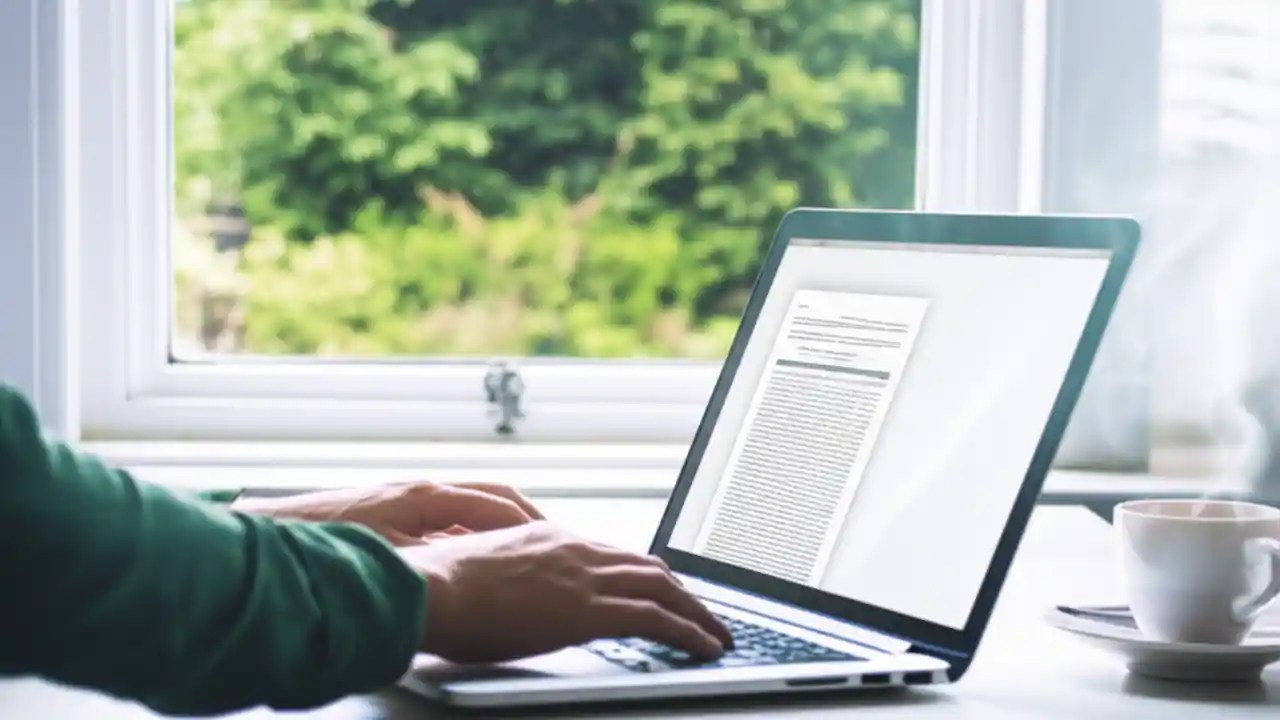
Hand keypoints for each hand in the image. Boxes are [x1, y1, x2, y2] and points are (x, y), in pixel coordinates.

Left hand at [231, 481, 542, 545]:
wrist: (265, 536)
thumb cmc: (322, 546)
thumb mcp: (390, 560)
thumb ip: (438, 561)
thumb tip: (477, 569)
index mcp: (427, 496)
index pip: (497, 507)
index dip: (531, 528)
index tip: (558, 543)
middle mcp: (419, 490)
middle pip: (490, 495)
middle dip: (526, 517)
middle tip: (555, 538)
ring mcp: (403, 498)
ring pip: (468, 505)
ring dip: (498, 524)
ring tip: (522, 546)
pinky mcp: (386, 510)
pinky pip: (445, 516)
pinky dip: (470, 530)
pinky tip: (470, 553)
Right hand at [400, 521, 733, 662]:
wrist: (429, 588)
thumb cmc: (439, 590)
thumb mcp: (480, 573)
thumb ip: (507, 579)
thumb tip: (505, 596)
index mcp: (549, 537)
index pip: (614, 552)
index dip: (644, 572)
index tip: (663, 585)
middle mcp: (575, 548)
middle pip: (647, 566)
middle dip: (681, 591)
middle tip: (703, 612)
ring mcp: (585, 577)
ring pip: (662, 588)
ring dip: (696, 612)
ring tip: (716, 632)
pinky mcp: (590, 610)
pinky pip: (656, 619)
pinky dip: (688, 632)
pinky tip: (704, 646)